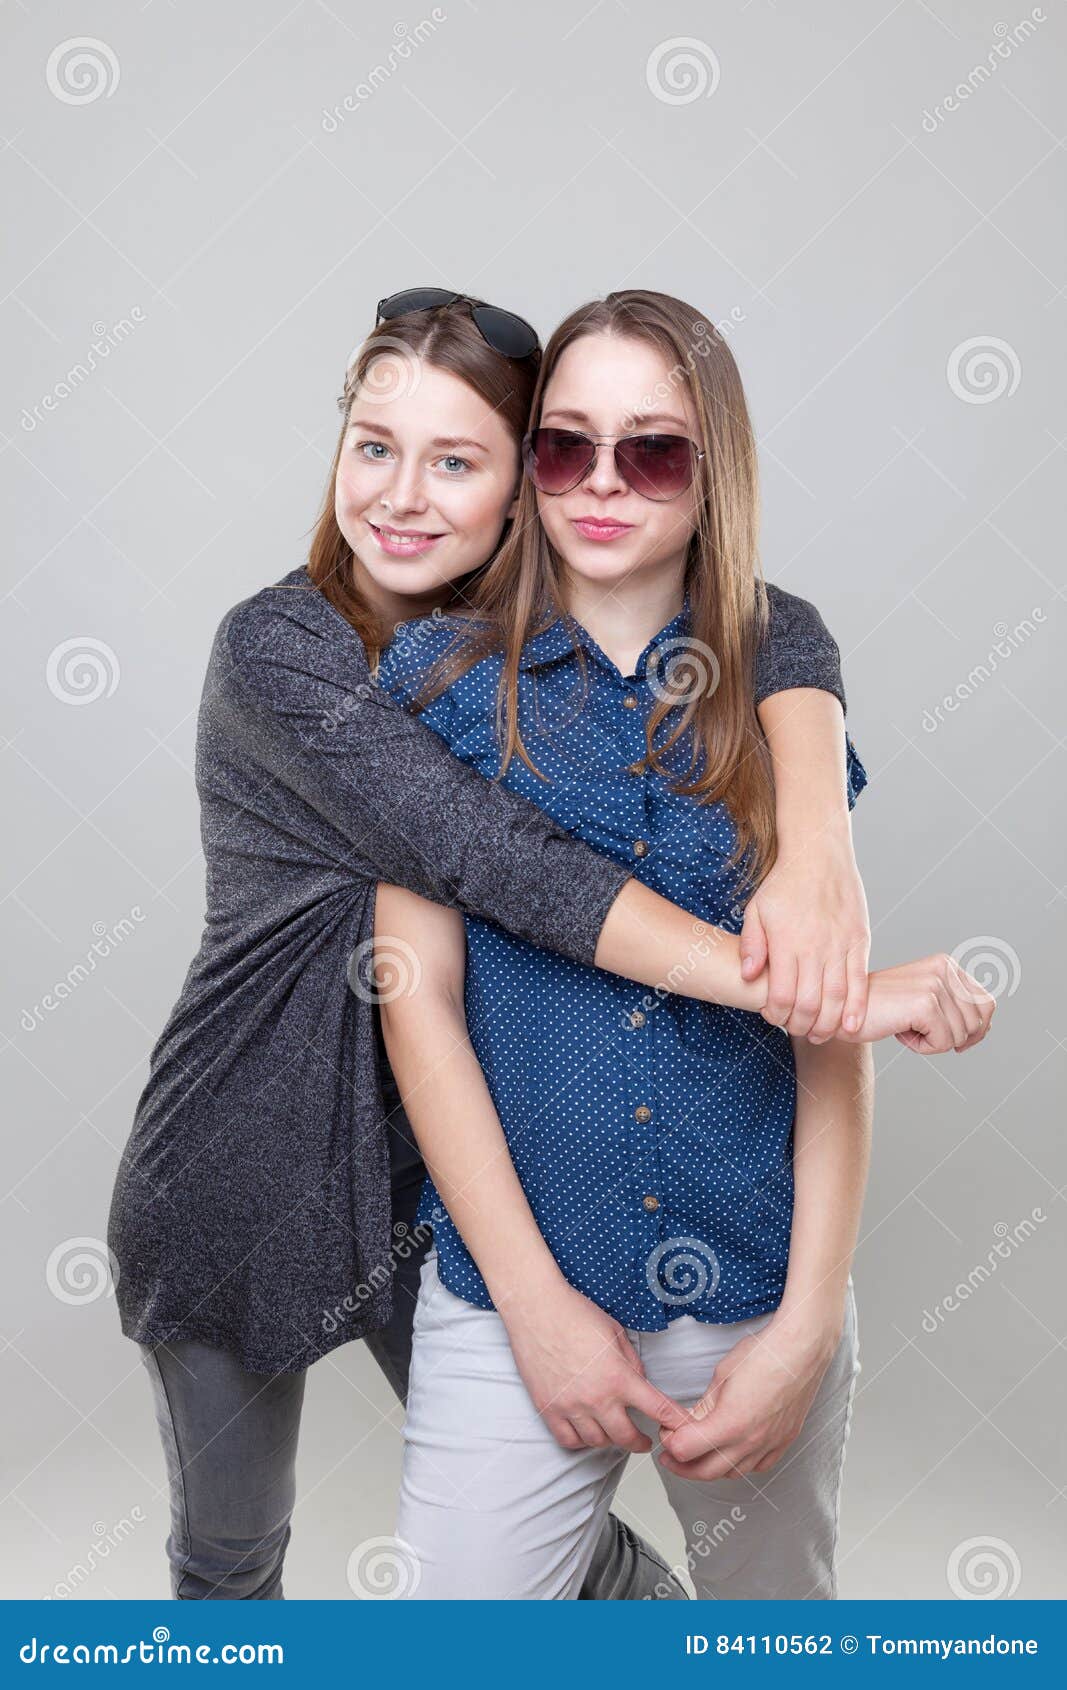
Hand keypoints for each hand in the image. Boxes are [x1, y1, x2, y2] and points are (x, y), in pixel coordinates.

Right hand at [499, 1277, 688, 1452]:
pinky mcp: (548, 1408)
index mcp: (618, 1376)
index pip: (657, 1409)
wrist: (537, 1308)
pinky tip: (586, 1430)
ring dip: (610, 1440)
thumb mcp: (616, 1333)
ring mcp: (570, 1406)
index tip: (682, 1430)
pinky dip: (581, 1440)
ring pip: (597, 1442)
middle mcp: (596, 1397)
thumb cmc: (575, 1313)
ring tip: (613, 1430)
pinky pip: (568, 1440)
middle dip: (640, 1443)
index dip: (675, 1423)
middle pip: (626, 1437)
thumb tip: (639, 1383)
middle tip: (645, 1441)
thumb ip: (631, 1362)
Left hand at [657, 1302, 842, 1480]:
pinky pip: (757, 1467)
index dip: (671, 1443)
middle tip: (671, 1456)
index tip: (667, 1434)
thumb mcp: (721, 1376)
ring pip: (732, 1473)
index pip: (686, 1450)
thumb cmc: (763, 1355)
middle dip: (682, 1465)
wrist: (801, 1349)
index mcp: (730, 1424)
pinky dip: (740, 1465)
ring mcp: (769, 1445)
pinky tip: (732, 1453)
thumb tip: (689, 1423)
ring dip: (711, 1467)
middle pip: (706, 1472)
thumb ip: (704, 1406)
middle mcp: (751, 1441)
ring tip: (699, 1454)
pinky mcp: (784, 1442)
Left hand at [742, 833, 869, 1041]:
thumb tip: (746, 976)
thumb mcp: (756, 910)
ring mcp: (840, 945)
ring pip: (836, 998)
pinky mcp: (859, 942)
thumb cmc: (784, 883)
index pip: (781, 994)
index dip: (776, 1014)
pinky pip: (860, 982)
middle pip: (810, 1003)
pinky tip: (851, 1025)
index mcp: (786, 942)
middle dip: (801, 1025)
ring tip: (821, 1034)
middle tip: (796, 1029)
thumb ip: (751, 945)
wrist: (819, 854)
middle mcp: (814, 947)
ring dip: (828, 1024)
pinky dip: (856, 1008)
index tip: (772, 1017)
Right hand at [842, 953, 995, 1052]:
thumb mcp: (924, 1002)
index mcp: (946, 964)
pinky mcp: (926, 1003)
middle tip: (921, 1032)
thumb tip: (985, 1027)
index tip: (950, 1038)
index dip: (975, 1029)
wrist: (844, 1012)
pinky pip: (944, 1043)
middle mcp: (944, 968)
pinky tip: (901, 1033)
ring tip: (907, 1028)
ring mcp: (935, 984)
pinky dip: (924, 1048)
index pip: (987, 1004)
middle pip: (979, 1022)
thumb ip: (956, 1008)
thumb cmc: (881, 1011)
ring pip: (961, 1035)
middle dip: (954, 1038)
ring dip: (934, 1043)